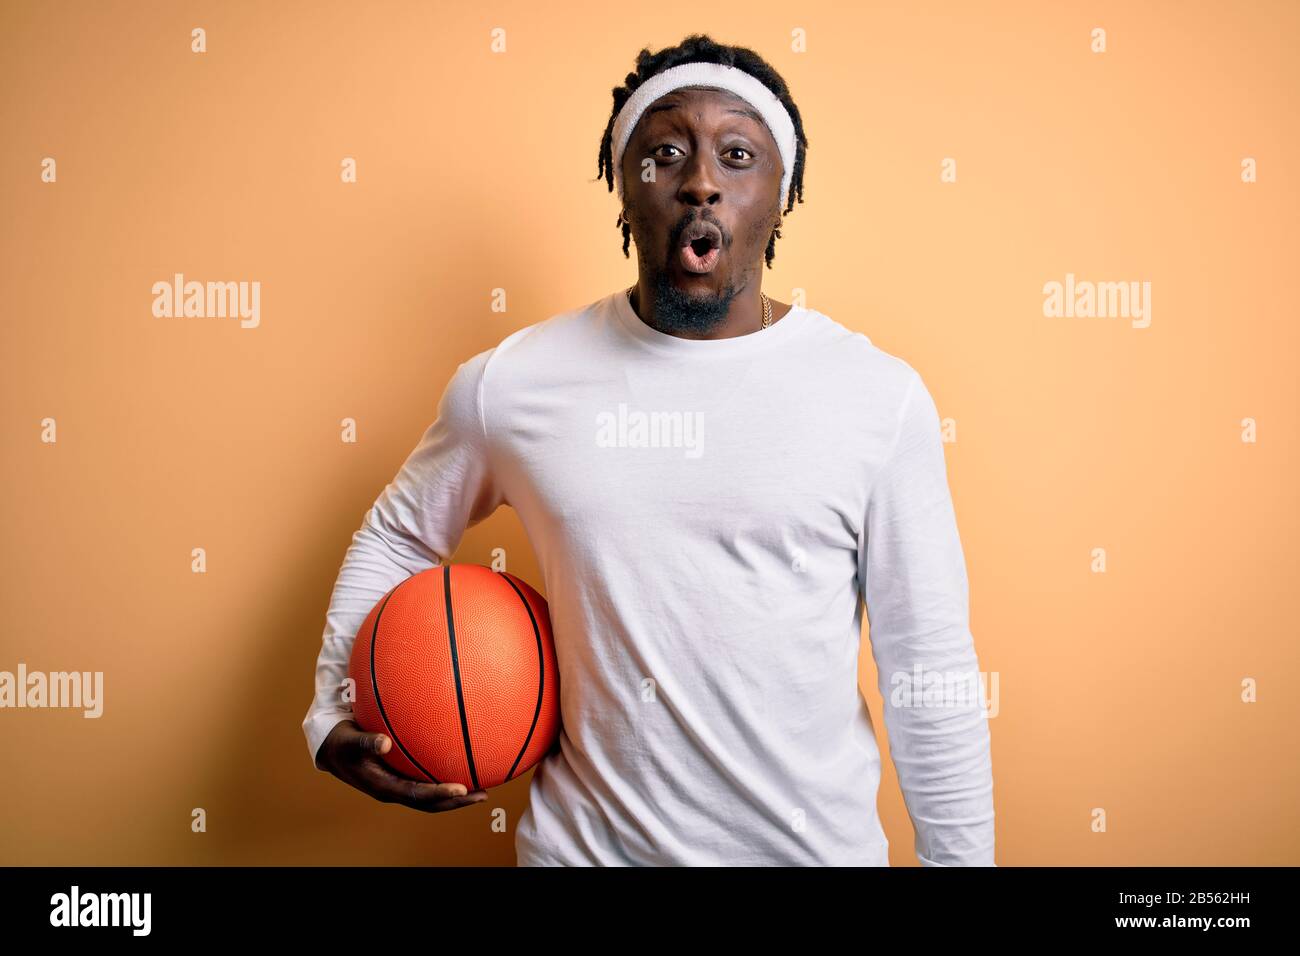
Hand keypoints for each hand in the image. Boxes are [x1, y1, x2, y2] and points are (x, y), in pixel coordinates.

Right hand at [315, 719, 487, 811]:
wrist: (330, 749)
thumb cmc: (340, 742)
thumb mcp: (348, 741)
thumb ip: (366, 742)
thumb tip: (385, 743)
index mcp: (384, 786)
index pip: (417, 795)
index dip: (439, 794)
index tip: (461, 789)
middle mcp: (394, 790)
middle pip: (431, 802)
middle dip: (457, 801)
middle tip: (484, 795)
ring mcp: (399, 785)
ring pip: (431, 796)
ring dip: (456, 794)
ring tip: (483, 787)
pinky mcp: (401, 777)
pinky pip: (426, 781)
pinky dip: (445, 778)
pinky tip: (463, 764)